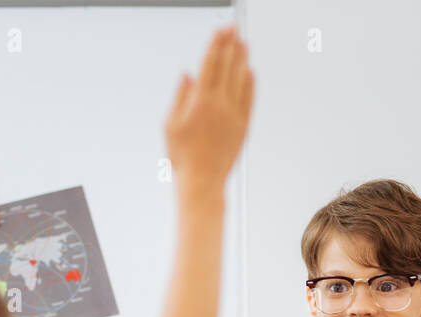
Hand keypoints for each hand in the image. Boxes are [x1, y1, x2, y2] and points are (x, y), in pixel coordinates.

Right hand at [164, 26, 253, 195]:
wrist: (202, 182)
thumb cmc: (182, 157)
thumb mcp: (170, 125)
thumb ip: (180, 97)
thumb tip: (188, 76)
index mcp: (201, 102)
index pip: (211, 64)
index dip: (217, 44)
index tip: (222, 29)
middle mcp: (220, 105)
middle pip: (228, 67)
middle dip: (231, 45)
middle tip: (235, 29)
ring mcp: (234, 115)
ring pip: (241, 80)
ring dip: (242, 60)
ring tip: (244, 44)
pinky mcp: (243, 127)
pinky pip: (249, 99)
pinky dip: (250, 83)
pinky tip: (249, 73)